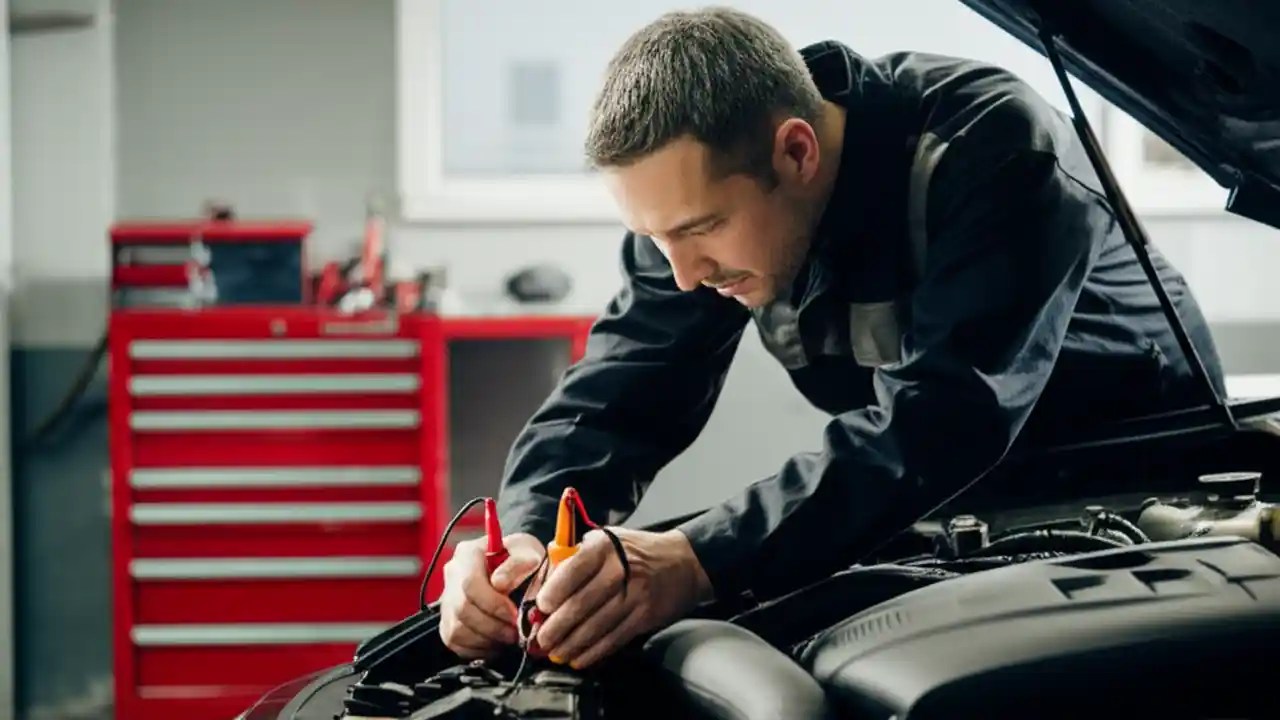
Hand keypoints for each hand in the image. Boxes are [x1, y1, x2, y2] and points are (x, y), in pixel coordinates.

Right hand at [439, 532, 544, 658]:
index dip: (493, 604)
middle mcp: (453, 575)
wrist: (518, 569)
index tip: (514, 615)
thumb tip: (499, 583)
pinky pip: (455, 642)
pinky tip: (496, 642)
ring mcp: (447, 599)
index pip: (470, 583)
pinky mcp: (447, 620)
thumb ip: (518, 563)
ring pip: (456, 630)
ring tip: (508, 637)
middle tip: (515, 633)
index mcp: (468, 554)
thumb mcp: (528, 551)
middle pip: (462, 609)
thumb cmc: (523, 559)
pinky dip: (478, 648)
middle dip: (492, 626)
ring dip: (486, 640)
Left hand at [533, 527, 712, 669]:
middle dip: (556, 626)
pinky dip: (594, 652)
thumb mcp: (606, 541)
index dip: (553, 592)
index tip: (541, 608)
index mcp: (605, 547)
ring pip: (596, 626)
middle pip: (581, 604)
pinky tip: (579, 658)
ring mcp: (635, 595)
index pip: (572, 571)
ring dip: (571, 644)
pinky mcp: (645, 616)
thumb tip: (546, 587)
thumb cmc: (636, 552)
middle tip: (541, 639)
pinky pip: (614, 638)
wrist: (684, 562)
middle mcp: (620, 570)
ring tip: (555, 653)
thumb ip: (576, 558)